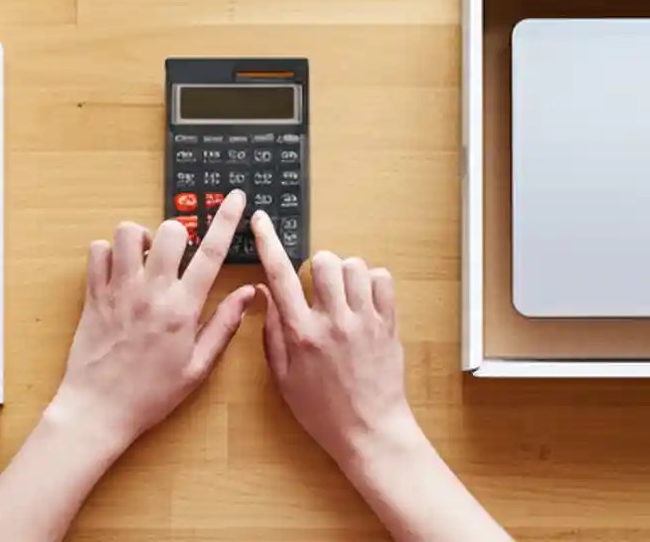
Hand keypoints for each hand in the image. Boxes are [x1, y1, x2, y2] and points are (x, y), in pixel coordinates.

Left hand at [49, 190, 254, 449]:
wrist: (99, 410)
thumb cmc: (152, 394)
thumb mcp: (198, 366)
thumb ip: (224, 325)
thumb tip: (249, 293)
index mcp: (183, 309)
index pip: (211, 252)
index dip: (228, 219)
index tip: (237, 198)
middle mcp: (151, 292)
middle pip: (170, 230)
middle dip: (179, 232)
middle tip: (177, 253)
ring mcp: (119, 290)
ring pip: (127, 232)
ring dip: (140, 237)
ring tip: (144, 258)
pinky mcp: (93, 294)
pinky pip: (97, 251)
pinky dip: (108, 252)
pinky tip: (118, 270)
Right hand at [253, 210, 420, 467]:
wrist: (369, 431)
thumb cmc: (321, 410)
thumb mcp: (283, 377)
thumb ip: (271, 332)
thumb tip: (264, 292)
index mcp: (301, 334)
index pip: (280, 276)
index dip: (268, 242)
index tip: (261, 219)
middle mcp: (333, 322)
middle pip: (325, 260)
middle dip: (319, 264)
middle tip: (318, 285)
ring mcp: (364, 322)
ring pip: (355, 265)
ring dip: (345, 271)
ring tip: (343, 293)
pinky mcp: (388, 325)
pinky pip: (383, 280)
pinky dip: (372, 281)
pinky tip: (364, 299)